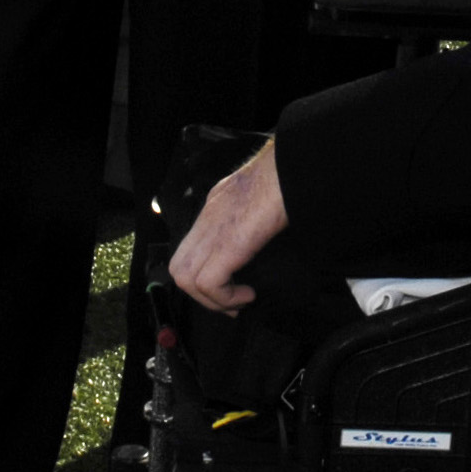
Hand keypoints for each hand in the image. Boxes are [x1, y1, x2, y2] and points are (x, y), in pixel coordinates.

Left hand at [169, 140, 287, 313]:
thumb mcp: (261, 193)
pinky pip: (209, 282)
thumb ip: (251, 212)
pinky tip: (248, 295)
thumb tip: (262, 232)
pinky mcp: (228, 243)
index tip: (229, 288)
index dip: (204, 275)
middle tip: (231, 303)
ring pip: (185, 278)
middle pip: (179, 267)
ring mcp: (213, 230)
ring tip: (239, 301)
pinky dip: (225, 297)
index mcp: (216, 206)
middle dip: (202, 295)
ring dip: (212, 300)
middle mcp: (207, 218)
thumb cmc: (287, 176)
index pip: (190, 248)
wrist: (291, 168)